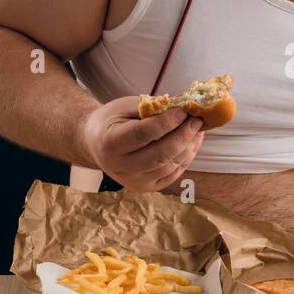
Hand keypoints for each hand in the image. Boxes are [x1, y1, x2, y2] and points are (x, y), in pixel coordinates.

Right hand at [80, 96, 204, 192]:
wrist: (96, 142)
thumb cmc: (114, 120)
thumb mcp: (127, 106)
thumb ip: (153, 107)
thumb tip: (185, 107)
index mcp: (110, 143)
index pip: (143, 134)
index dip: (166, 123)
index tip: (184, 111)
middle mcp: (120, 167)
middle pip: (160, 154)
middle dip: (183, 136)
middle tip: (197, 120)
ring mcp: (133, 181)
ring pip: (169, 166)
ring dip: (188, 147)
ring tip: (197, 130)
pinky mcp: (145, 187)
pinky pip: (172, 174)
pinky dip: (186, 158)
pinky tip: (192, 143)